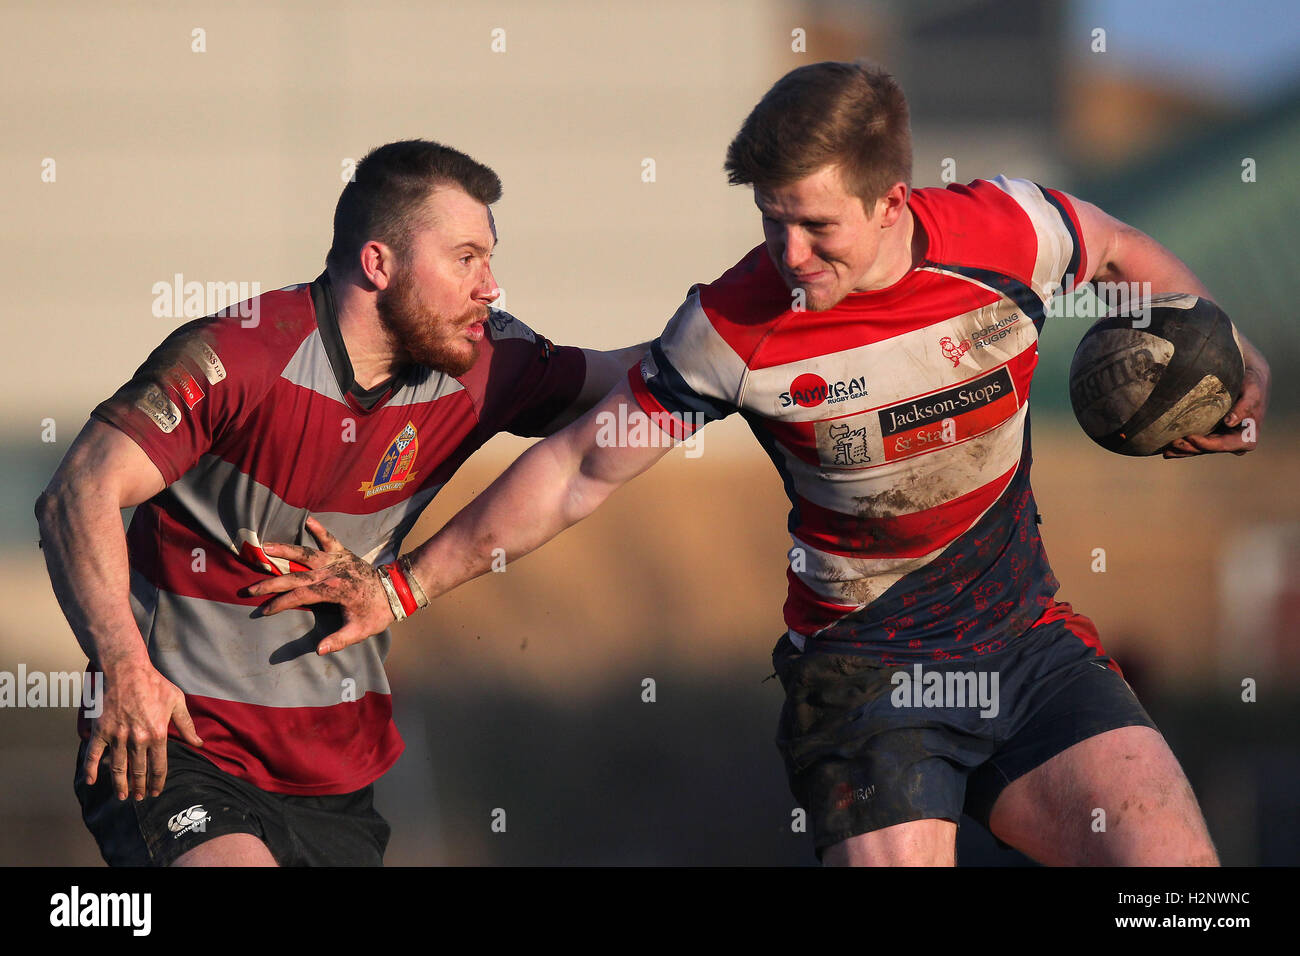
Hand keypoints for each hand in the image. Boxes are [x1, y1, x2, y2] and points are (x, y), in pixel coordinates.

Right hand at [84, 658, 202, 800]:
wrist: (127, 670)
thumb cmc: (155, 684)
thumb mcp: (177, 702)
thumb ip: (187, 725)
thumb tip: (199, 743)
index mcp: (158, 734)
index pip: (159, 766)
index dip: (158, 782)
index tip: (156, 792)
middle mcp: (138, 739)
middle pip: (139, 771)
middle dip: (139, 787)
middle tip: (139, 797)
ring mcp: (117, 736)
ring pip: (118, 768)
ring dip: (120, 784)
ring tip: (123, 796)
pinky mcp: (101, 731)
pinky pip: (93, 755)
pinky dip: (91, 770)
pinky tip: (91, 782)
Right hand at [243, 515, 395, 654]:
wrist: (396, 591)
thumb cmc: (377, 612)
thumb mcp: (360, 630)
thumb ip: (339, 640)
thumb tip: (319, 650)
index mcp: (332, 590)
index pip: (298, 596)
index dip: (280, 604)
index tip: (264, 611)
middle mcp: (331, 572)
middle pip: (294, 576)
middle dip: (270, 583)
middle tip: (249, 588)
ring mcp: (337, 560)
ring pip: (306, 553)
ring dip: (285, 549)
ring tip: (264, 546)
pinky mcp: (344, 553)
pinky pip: (329, 538)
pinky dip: (319, 529)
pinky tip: (307, 519)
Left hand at [1164, 340, 1269, 457]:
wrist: (1247, 380)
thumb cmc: (1251, 384)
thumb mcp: (1252, 391)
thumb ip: (1245, 406)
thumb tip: (1230, 422)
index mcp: (1247, 438)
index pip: (1223, 445)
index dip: (1205, 444)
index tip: (1189, 437)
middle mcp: (1234, 443)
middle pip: (1208, 449)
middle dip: (1189, 448)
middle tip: (1171, 443)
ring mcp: (1222, 440)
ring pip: (1200, 449)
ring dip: (1183, 450)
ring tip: (1166, 450)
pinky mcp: (1212, 436)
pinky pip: (1196, 444)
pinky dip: (1183, 447)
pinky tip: (1167, 449)